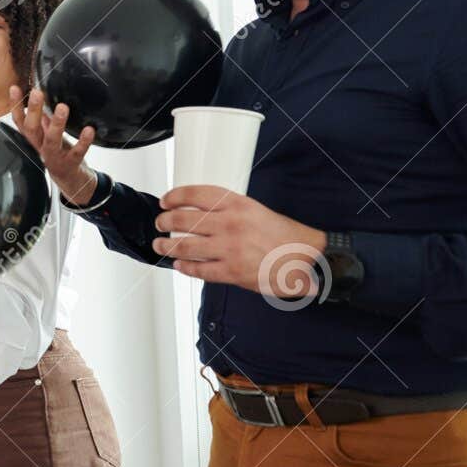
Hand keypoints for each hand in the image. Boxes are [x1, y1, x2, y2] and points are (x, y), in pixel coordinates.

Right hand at [9, 86, 97, 205]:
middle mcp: (41, 148)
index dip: (15, 106)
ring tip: (62, 108)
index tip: (14, 88)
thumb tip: (38, 96)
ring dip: (56, 124)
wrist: (70, 181)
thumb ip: (43, 118)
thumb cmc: (58, 153)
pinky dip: (83, 141)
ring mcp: (55, 157)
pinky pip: (77, 152)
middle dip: (33, 111)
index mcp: (34, 139)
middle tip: (37, 93)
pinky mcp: (71, 164)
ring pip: (51, 141)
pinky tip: (89, 130)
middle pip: (31, 130)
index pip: (20, 122)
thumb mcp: (48, 135)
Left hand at [152, 186, 327, 299]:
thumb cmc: (283, 235)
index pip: (196, 195)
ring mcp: (229, 249)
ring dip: (167, 247)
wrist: (306, 257)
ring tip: (160, 246)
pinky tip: (179, 266)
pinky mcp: (231, 272)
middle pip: (184, 220)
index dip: (175, 196)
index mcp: (237, 205)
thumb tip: (199, 213)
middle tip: (160, 224)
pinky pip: (199, 270)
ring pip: (186, 246)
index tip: (165, 200)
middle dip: (166, 222)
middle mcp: (230, 224)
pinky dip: (185, 268)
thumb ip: (228, 212)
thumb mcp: (255, 211)